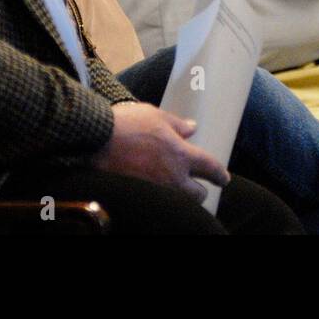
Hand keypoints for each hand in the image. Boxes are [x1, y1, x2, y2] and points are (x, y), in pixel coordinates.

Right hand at [90, 102, 229, 201]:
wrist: (95, 141)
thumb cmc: (127, 124)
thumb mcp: (155, 116)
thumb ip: (177, 124)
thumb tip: (192, 128)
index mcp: (181, 155)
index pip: (210, 168)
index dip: (220, 174)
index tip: (223, 179)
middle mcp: (172, 178)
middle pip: (197, 195)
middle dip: (199, 191)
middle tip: (195, 185)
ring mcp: (155, 190)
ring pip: (178, 202)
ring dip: (179, 196)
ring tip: (174, 189)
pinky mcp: (139, 197)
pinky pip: (157, 202)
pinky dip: (159, 198)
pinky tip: (152, 190)